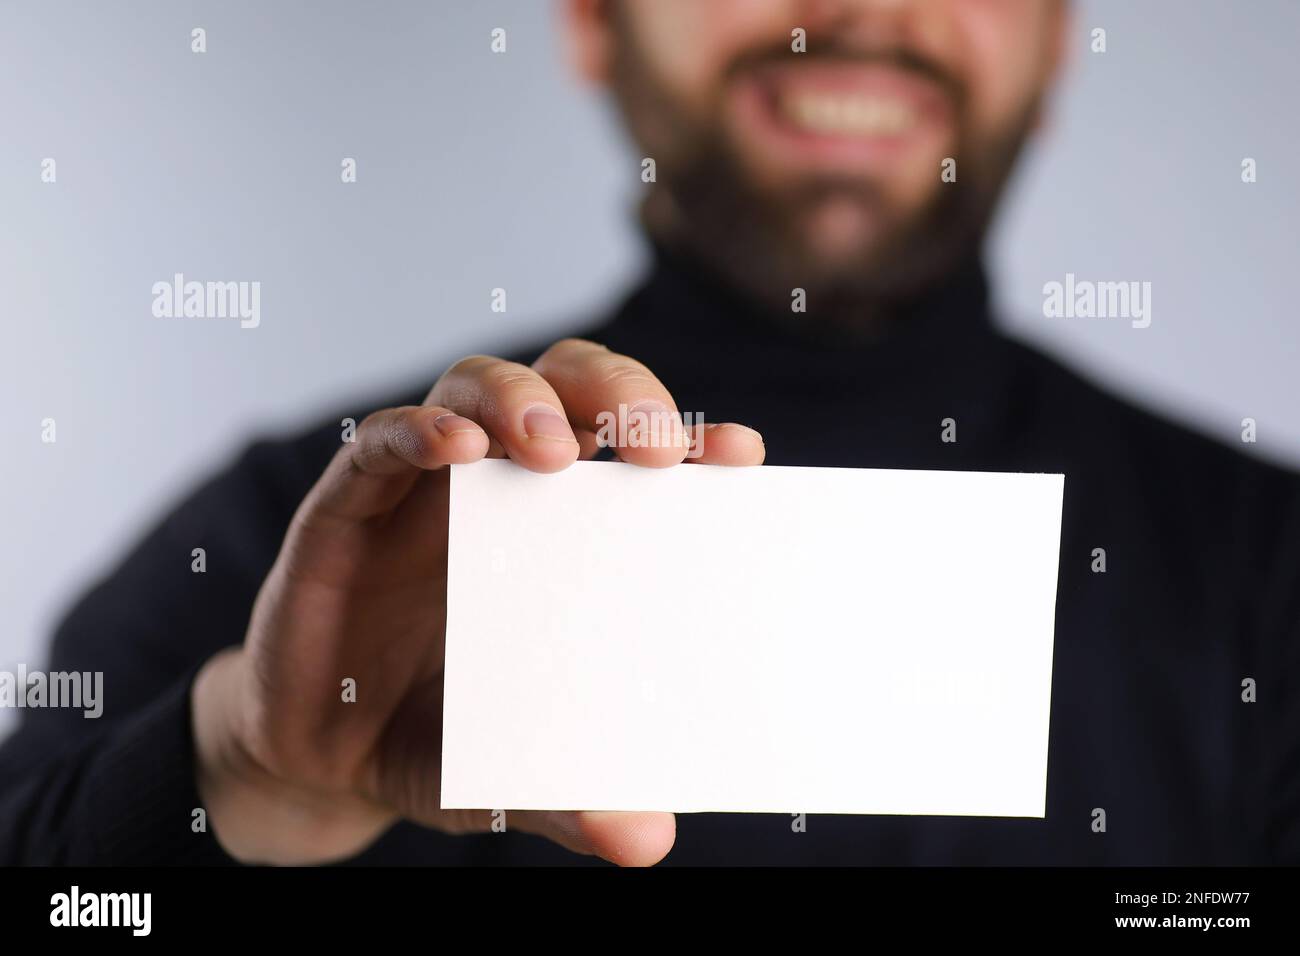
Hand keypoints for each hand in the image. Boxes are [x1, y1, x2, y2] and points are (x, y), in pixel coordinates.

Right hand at [192, 339, 764, 864]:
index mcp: (571, 530)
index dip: (688, 439)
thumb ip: (573, 793)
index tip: (738, 454)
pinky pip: (382, 440)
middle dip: (617, 394)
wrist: (326, 756)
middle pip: (570, 385)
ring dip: (523, 400)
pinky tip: (455, 450)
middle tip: (652, 445)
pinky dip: (420, 431)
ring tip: (552, 449)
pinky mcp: (350, 502)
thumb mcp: (514, 768)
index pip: (636, 452)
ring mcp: (428, 487)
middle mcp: (507, 489)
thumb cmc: (443, 737)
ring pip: (479, 386)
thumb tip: (646, 840)